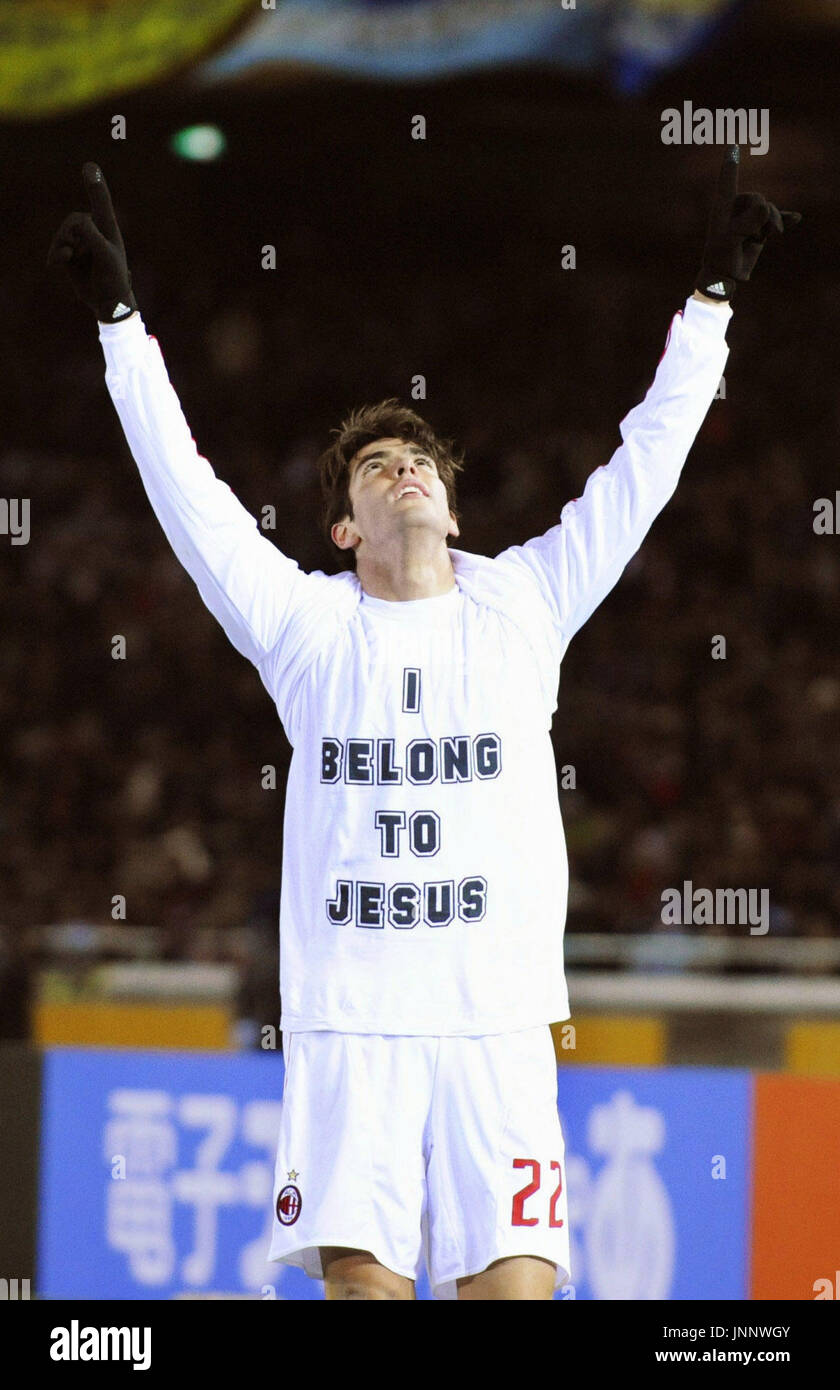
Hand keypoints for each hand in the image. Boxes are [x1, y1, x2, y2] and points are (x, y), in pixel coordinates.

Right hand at [47, 163, 137, 322]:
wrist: (107, 302)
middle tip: (74, 250)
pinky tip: (56, 263)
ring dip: (61, 245)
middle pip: (72, 220)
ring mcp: (81, 244)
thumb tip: (80, 220)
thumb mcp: (106, 256)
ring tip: (69, 258)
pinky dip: (55, 254)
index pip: (100, 203)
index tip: (89, 166)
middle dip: (69, 233)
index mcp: (107, 228)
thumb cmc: (113, 279)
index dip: (95, 184)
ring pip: (62, 234)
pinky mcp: (71, 256)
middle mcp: (94, 232)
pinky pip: (57, 248)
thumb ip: (93, 236)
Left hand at [694, 145, 801, 301]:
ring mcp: (750, 217)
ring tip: (770, 236)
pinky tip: (796, 218)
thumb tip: (765, 207)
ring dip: (773, 222)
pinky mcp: (760, 228)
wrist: (726, 275)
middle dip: (763, 214)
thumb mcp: (731, 238)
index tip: (732, 146)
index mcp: (724, 206)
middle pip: (758, 199)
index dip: (731, 164)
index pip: (728, 181)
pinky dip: (785, 219)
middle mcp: (737, 208)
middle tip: (760, 234)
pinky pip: (776, 219)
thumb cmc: (721, 255)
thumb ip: (747, 222)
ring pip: (769, 209)